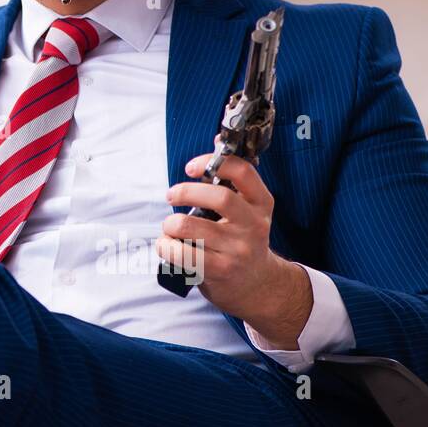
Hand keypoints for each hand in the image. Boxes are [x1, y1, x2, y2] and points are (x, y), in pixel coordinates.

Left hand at [155, 134, 311, 346]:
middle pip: (219, 197)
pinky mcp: (221, 270)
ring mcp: (238, 250)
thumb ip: (230, 182)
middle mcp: (254, 226)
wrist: (258, 286)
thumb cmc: (241, 239)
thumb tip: (217, 140)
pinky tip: (167, 245)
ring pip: (190, 226)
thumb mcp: (247, 211)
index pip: (243, 172)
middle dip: (185, 191)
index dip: (213, 162)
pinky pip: (183, 254)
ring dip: (170, 224)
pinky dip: (166, 246)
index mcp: (261, 204)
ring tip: (169, 227)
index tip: (190, 168)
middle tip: (171, 195)